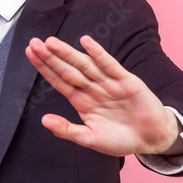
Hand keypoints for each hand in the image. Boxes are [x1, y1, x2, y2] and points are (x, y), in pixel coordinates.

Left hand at [24, 34, 182, 156]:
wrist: (151, 139)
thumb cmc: (121, 139)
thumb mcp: (90, 139)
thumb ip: (67, 130)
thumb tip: (43, 120)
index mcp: (82, 101)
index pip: (59, 81)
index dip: (45, 68)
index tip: (30, 55)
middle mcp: (93, 89)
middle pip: (68, 70)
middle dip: (50, 57)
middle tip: (34, 43)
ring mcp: (108, 84)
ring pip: (85, 65)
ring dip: (68, 53)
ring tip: (51, 43)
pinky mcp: (126, 82)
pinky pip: (110, 65)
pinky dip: (99, 54)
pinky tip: (86, 43)